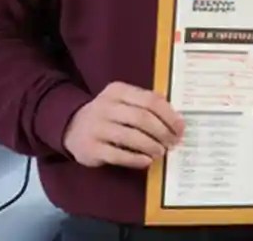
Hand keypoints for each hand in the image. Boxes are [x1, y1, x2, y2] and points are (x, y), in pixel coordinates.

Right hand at [63, 81, 185, 168]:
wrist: (71, 126)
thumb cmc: (107, 115)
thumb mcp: (122, 100)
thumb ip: (146, 103)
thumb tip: (176, 118)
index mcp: (117, 91)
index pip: (150, 100)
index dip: (169, 115)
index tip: (180, 128)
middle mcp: (105, 106)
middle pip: (142, 118)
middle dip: (163, 133)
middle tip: (173, 143)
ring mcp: (97, 128)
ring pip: (131, 137)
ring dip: (151, 146)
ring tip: (161, 152)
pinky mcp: (92, 148)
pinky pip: (119, 155)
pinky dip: (136, 159)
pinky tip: (146, 161)